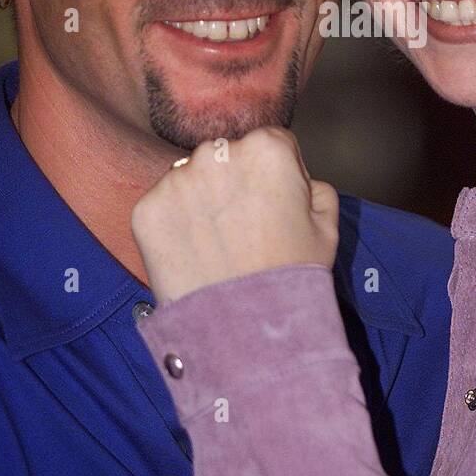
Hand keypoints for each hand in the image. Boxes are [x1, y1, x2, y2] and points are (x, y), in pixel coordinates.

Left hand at [131, 128, 339, 303]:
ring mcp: (177, 181)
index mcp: (267, 148)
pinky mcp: (147, 210)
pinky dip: (174, 227)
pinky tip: (194, 255)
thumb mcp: (327, 226)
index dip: (277, 177)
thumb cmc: (293, 277)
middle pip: (226, 156)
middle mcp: (217, 153)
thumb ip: (315, 186)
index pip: (270, 144)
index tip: (275, 209)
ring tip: (218, 247)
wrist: (247, 331)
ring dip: (201, 201)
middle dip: (233, 183)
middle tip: (244, 230)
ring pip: (191, 179)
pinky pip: (163, 206)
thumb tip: (295, 178)